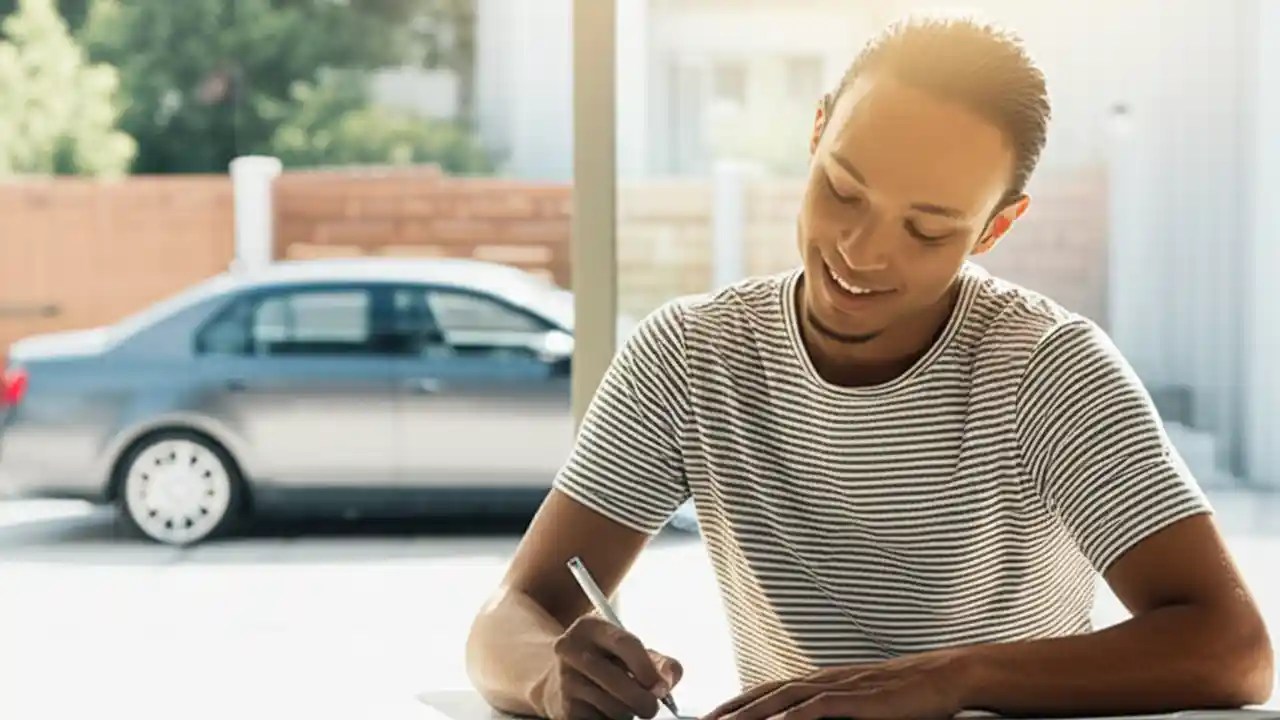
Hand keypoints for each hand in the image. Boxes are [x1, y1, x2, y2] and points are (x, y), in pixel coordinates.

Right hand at [538, 614, 683, 719]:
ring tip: (624, 702)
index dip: (647, 668)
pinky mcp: (564, 709)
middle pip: (616, 680)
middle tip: (653, 706)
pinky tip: (607, 709)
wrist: (559, 678)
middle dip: (642, 699)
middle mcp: (570, 649)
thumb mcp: (629, 650)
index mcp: (589, 626)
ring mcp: (564, 680)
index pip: (624, 643)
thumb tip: (667, 681)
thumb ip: (657, 661)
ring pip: (612, 706)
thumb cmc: (605, 661)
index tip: (662, 686)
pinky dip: (612, 719)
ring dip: (628, 711)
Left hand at [703, 650, 969, 719]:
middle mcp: (824, 679)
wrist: (943, 676)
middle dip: (732, 710)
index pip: (769, 691)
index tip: (710, 717)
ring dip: (751, 713)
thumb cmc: (906, 694)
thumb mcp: (861, 700)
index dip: (738, 703)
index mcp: (822, 680)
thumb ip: (833, 708)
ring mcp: (841, 687)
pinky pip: (820, 706)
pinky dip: (794, 714)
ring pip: (785, 699)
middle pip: (767, 694)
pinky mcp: (859, 698)